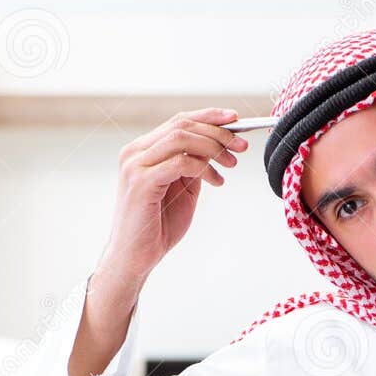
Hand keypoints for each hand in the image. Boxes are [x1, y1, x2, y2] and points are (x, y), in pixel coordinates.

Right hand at [95, 107, 248, 285]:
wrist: (134, 259)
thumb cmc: (156, 228)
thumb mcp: (182, 190)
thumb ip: (194, 167)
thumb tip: (218, 148)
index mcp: (142, 150)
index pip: (178, 121)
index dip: (209, 117)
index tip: (236, 120)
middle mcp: (135, 152)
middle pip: (182, 126)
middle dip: (218, 132)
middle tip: (242, 145)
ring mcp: (135, 165)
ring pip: (181, 139)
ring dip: (213, 147)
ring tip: (231, 163)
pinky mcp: (140, 182)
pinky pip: (180, 163)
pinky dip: (204, 168)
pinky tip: (216, 181)